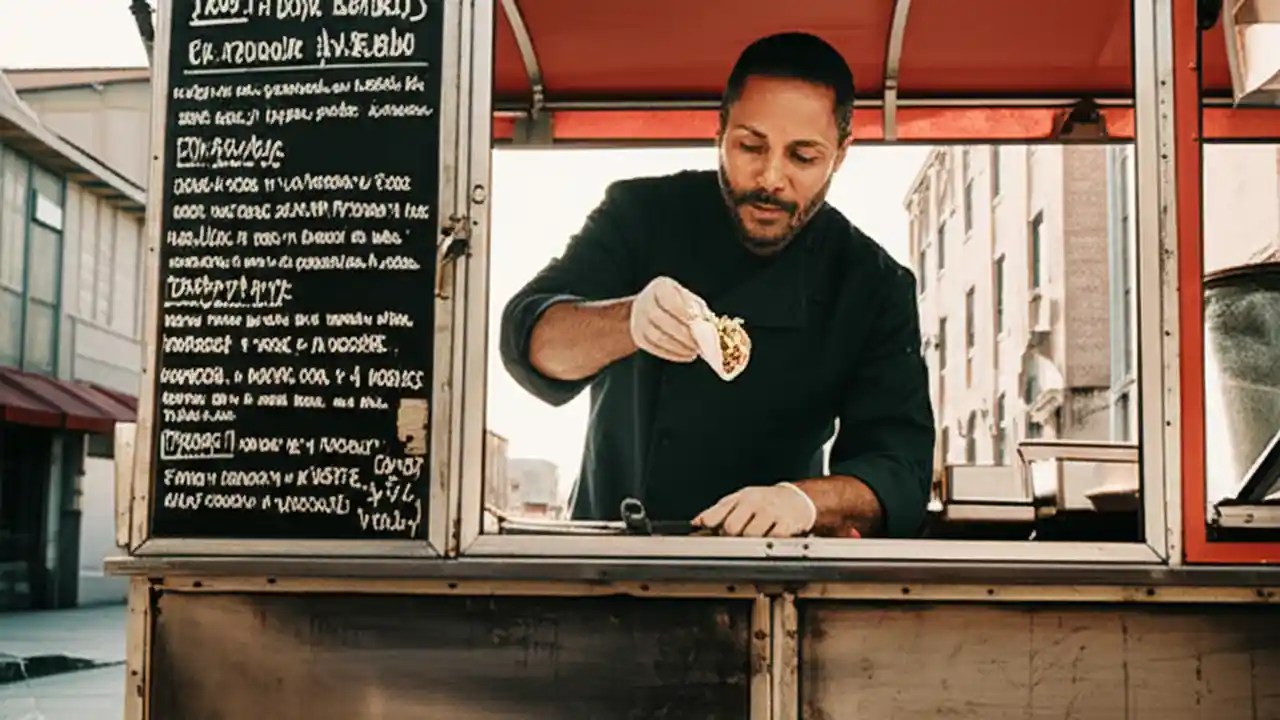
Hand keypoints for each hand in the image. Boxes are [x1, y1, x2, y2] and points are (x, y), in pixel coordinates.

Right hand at [630, 276, 705, 362]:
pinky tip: (687, 354)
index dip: (683, 311)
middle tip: (700, 344)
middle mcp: (645, 302)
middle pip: (662, 320)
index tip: (698, 322)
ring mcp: (639, 320)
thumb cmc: (677, 303)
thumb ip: (697, 309)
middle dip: (684, 334)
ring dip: (679, 347)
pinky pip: (655, 348)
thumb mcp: (688, 298)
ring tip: (695, 350)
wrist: (650, 308)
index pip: (669, 299)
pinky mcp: (638, 337)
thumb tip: (708, 326)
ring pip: (658, 337)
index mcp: (660, 287)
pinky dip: (673, 354)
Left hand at [691, 483, 817, 537]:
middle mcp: (754, 503)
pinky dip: (769, 543)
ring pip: (751, 535)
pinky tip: (769, 540)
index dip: (711, 526)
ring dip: (750, 542)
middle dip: (731, 537)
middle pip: (732, 528)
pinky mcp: (786, 523)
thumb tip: (696, 522)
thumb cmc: (765, 501)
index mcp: (740, 498)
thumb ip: (717, 511)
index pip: (718, 513)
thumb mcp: (739, 500)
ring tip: (754, 538)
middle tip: (737, 538)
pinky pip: (772, 539)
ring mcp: (770, 513)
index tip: (706, 533)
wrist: (797, 499)